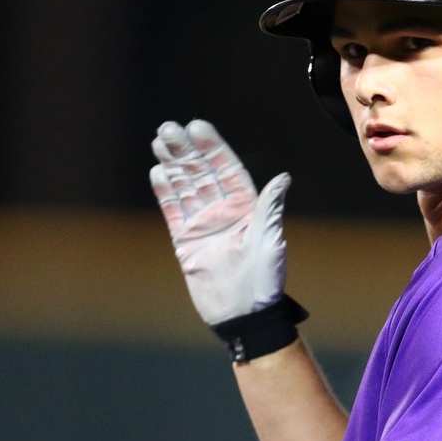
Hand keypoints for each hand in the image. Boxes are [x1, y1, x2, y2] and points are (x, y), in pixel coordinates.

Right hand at [149, 119, 291, 325]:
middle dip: (187, 150)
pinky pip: (174, 212)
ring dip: (174, 164)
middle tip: (169, 127)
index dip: (213, 148)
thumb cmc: (263, 280)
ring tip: (160, 141)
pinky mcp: (186, 242)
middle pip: (202, 173)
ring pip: (186, 187)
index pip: (226, 170)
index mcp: (246, 208)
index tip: (198, 126)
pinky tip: (158, 171)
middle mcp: (224, 212)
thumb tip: (283, 178)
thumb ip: (270, 208)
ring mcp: (204, 225)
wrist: (242, 314)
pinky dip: (166, 192)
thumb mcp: (269, 241)